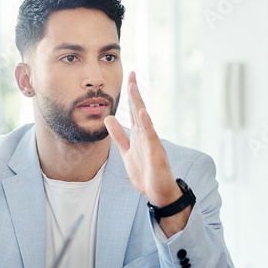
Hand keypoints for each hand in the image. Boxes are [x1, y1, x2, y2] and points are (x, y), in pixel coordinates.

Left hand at [104, 72, 180, 207]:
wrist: (158, 193)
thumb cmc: (146, 174)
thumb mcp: (126, 152)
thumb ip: (118, 136)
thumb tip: (109, 119)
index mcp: (139, 134)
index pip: (133, 110)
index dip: (129, 95)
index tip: (127, 77)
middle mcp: (146, 135)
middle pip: (139, 110)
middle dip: (134, 92)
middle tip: (132, 73)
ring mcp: (152, 143)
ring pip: (144, 119)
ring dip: (138, 103)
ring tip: (133, 88)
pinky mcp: (155, 153)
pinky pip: (150, 137)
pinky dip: (146, 124)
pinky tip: (142, 112)